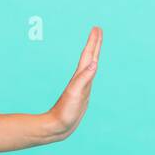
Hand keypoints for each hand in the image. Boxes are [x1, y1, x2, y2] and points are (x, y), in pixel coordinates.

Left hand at [47, 26, 101, 140]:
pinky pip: (89, 76)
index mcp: (80, 77)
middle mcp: (80, 79)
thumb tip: (94, 62)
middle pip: (89, 57)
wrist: (57, 125)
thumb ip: (84, 79)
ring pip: (89, 65)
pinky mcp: (82, 94)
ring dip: (93, 53)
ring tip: (96, 45)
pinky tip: (93, 67)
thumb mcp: (75, 94)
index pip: (88, 55)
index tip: (97, 28)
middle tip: (98, 29)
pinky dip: (92, 69)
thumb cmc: (65, 112)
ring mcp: (81, 86)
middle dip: (94, 43)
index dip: (93, 42)